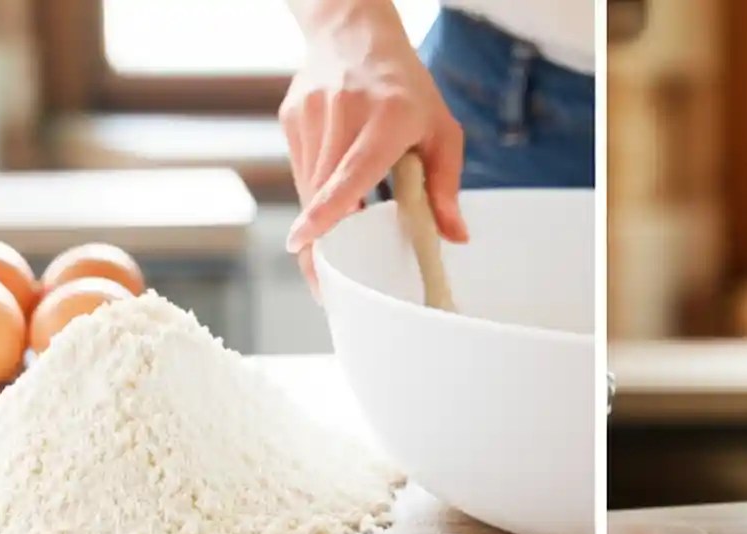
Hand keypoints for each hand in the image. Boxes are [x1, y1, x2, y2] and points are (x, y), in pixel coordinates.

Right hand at [280, 0, 468, 292]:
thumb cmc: (407, 88)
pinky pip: (302, 171)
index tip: (303, 244)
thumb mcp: (442, 131)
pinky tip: (331, 198)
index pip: (351, 172)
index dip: (327, 212)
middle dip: (319, 244)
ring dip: (319, 222)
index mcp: (387, 119)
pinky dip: (315, 195)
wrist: (355, 34)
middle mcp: (343, 114)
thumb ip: (445, 186)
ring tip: (329, 250)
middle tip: (326, 287)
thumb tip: (455, 237)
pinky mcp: (291, 119)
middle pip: (322, 192)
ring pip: (308, 186)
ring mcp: (311, 115)